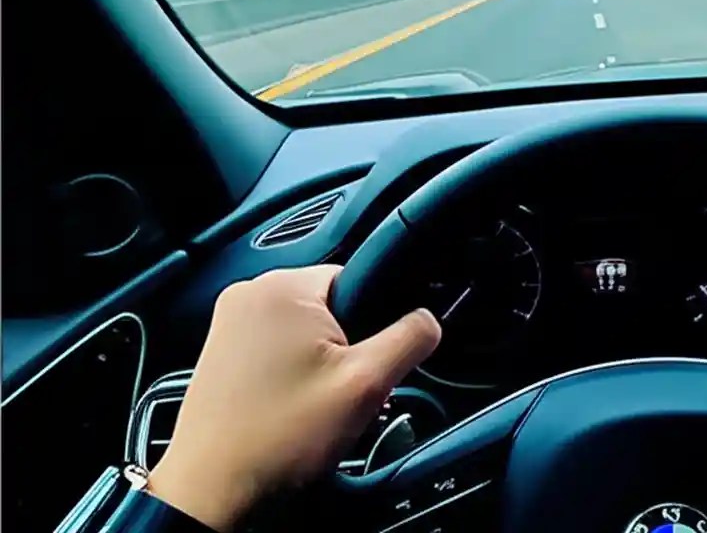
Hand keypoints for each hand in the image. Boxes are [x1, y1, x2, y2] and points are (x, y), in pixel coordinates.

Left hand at [148, 266, 440, 531]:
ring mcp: (230, 323)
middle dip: (349, 349)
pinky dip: (295, 373)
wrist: (213, 493)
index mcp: (283, 287)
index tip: (364, 364)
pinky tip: (292, 407)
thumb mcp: (366, 384)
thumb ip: (410, 339)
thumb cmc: (277, 439)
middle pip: (334, 306)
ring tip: (313, 406)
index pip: (359, 277)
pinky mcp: (222, 351)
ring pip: (308, 330)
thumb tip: (429, 320)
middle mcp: (250, 294)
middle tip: (342, 393)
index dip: (376, 323)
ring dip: (323, 364)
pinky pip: (279, 347)